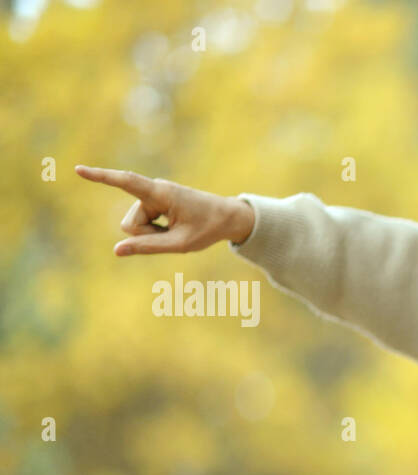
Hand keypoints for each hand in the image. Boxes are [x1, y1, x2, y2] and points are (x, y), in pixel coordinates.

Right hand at [75, 165, 253, 253]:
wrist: (228, 217)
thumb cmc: (207, 229)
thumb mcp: (180, 244)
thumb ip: (148, 247)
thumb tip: (117, 250)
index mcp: (161, 194)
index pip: (126, 182)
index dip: (101, 177)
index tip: (78, 170)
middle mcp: (154, 191)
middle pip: (130, 223)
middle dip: (146, 235)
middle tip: (176, 232)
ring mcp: (154, 197)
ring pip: (135, 226)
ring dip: (153, 234)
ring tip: (178, 229)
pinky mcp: (155, 203)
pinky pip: (143, 224)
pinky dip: (156, 231)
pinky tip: (174, 226)